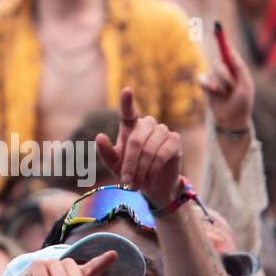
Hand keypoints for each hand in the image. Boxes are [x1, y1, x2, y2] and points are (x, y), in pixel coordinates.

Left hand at [94, 87, 181, 209]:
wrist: (152, 185)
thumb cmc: (130, 170)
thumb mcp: (114, 163)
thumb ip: (105, 152)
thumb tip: (99, 136)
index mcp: (130, 125)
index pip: (127, 111)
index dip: (127, 101)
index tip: (127, 90)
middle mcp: (147, 123)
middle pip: (136, 141)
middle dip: (130, 164)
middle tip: (126, 181)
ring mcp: (162, 130)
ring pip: (149, 149)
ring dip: (141, 169)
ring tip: (136, 184)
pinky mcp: (175, 140)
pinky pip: (163, 153)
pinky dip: (153, 168)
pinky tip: (149, 178)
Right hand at [198, 43, 253, 131]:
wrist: (232, 119)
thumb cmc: (243, 103)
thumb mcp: (246, 86)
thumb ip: (240, 69)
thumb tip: (233, 52)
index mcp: (235, 68)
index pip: (227, 51)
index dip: (221, 39)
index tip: (217, 27)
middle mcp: (224, 71)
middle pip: (219, 63)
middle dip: (226, 75)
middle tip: (232, 87)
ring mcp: (214, 78)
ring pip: (212, 72)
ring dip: (220, 84)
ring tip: (225, 94)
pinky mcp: (205, 86)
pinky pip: (202, 79)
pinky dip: (207, 84)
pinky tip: (213, 91)